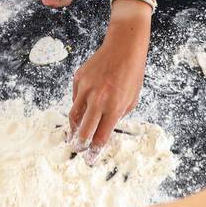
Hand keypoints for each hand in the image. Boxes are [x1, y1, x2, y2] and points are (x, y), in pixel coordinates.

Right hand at [69, 17, 150, 155]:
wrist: (124, 48)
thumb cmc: (132, 74)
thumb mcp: (132, 100)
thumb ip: (117, 115)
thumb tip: (103, 127)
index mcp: (114, 107)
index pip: (100, 136)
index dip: (94, 150)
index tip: (90, 158)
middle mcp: (98, 99)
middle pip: (84, 130)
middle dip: (79, 144)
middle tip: (77, 150)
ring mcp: (86, 88)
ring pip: (74, 115)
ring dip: (74, 128)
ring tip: (74, 135)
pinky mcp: (78, 79)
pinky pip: (75, 98)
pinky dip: (78, 105)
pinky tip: (83, 107)